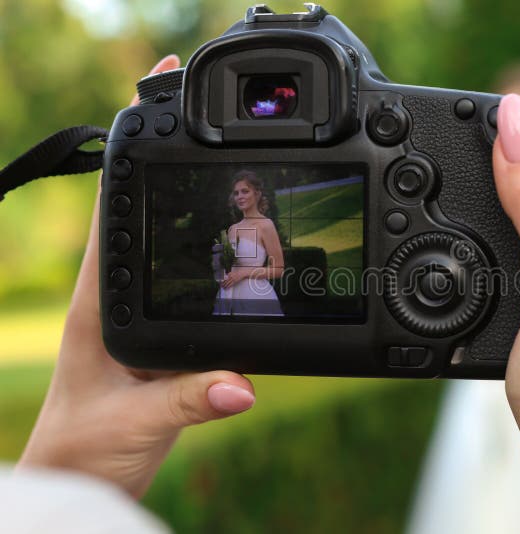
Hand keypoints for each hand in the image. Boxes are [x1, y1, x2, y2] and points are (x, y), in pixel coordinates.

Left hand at [17, 56, 256, 498]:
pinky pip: (207, 285)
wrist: (84, 474)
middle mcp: (126, 295)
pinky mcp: (175, 335)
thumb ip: (188, 401)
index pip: (113, 207)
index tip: (155, 98)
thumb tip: (240, 385)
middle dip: (182, 162)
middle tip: (222, 125)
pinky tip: (261, 252)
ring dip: (210, 208)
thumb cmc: (85, 447)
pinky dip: (232, 259)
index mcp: (102, 299)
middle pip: (152, 211)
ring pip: (181, 244)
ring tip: (255, 177)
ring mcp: (151, 311)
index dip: (132, 149)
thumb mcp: (134, 422)